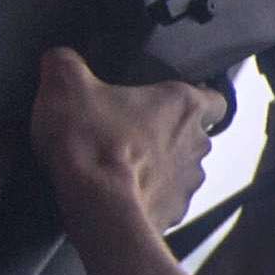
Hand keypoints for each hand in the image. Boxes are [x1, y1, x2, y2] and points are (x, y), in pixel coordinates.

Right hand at [34, 47, 230, 241]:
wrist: (96, 205)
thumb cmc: (92, 142)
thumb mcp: (66, 85)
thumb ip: (65, 63)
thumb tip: (59, 59)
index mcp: (183, 105)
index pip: (215, 99)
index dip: (198, 100)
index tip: (173, 104)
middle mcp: (196, 144)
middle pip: (194, 137)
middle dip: (167, 137)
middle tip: (130, 134)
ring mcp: (187, 184)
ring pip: (180, 172)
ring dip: (157, 170)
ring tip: (120, 167)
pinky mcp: (172, 215)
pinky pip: (164, 204)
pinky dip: (145, 199)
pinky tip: (116, 194)